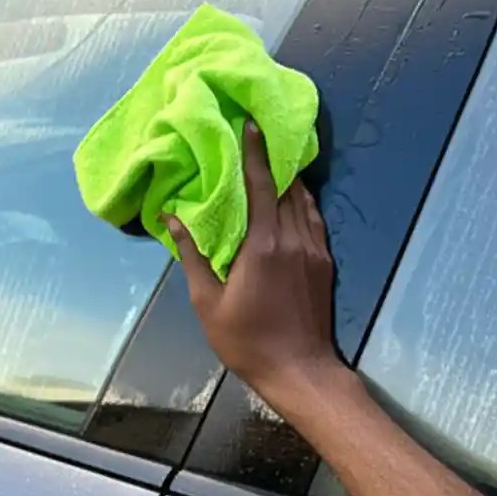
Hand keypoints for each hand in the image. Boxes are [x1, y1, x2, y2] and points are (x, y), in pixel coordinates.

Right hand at [166, 121, 343, 399]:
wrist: (299, 370)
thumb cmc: (246, 339)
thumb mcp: (207, 301)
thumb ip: (191, 255)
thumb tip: (171, 217)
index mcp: (263, 245)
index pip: (261, 186)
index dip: (255, 153)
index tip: (251, 125)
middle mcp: (293, 240)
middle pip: (286, 187)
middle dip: (272, 160)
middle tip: (257, 138)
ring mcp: (314, 250)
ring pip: (304, 201)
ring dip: (289, 179)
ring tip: (274, 163)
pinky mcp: (325, 263)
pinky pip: (314, 220)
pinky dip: (302, 202)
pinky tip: (293, 199)